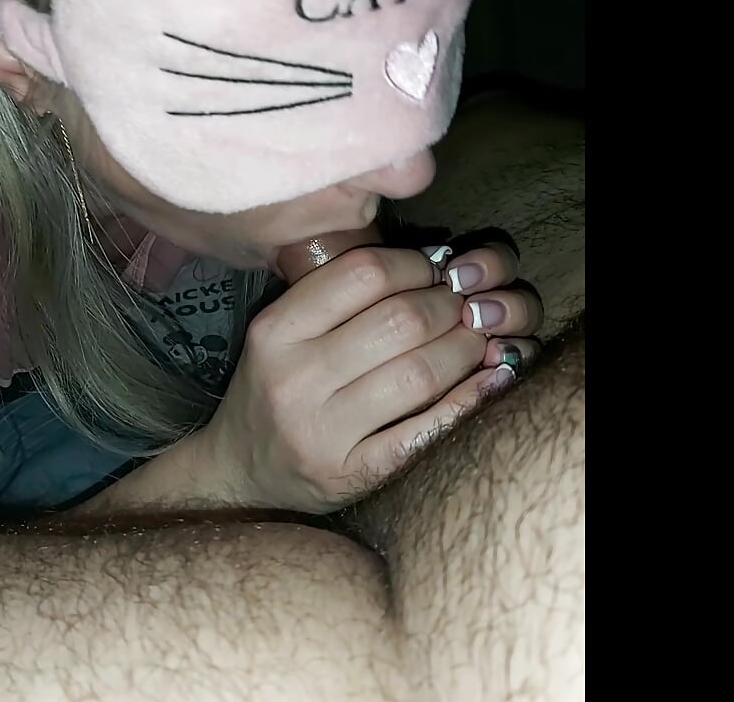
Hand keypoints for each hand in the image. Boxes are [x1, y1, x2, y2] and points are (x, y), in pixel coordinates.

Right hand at [200, 243, 542, 512]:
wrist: (239, 470)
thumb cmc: (274, 389)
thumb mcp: (284, 333)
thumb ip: (339, 296)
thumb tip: (435, 260)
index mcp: (276, 331)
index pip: (362, 274)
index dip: (415, 264)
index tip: (435, 270)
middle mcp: (294, 379)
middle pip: (400, 320)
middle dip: (450, 306)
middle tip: (466, 307)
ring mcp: (321, 432)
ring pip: (419, 373)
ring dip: (466, 349)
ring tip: (479, 341)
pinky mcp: (351, 474)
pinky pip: (424, 431)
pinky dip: (469, 401)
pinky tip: (493, 380)